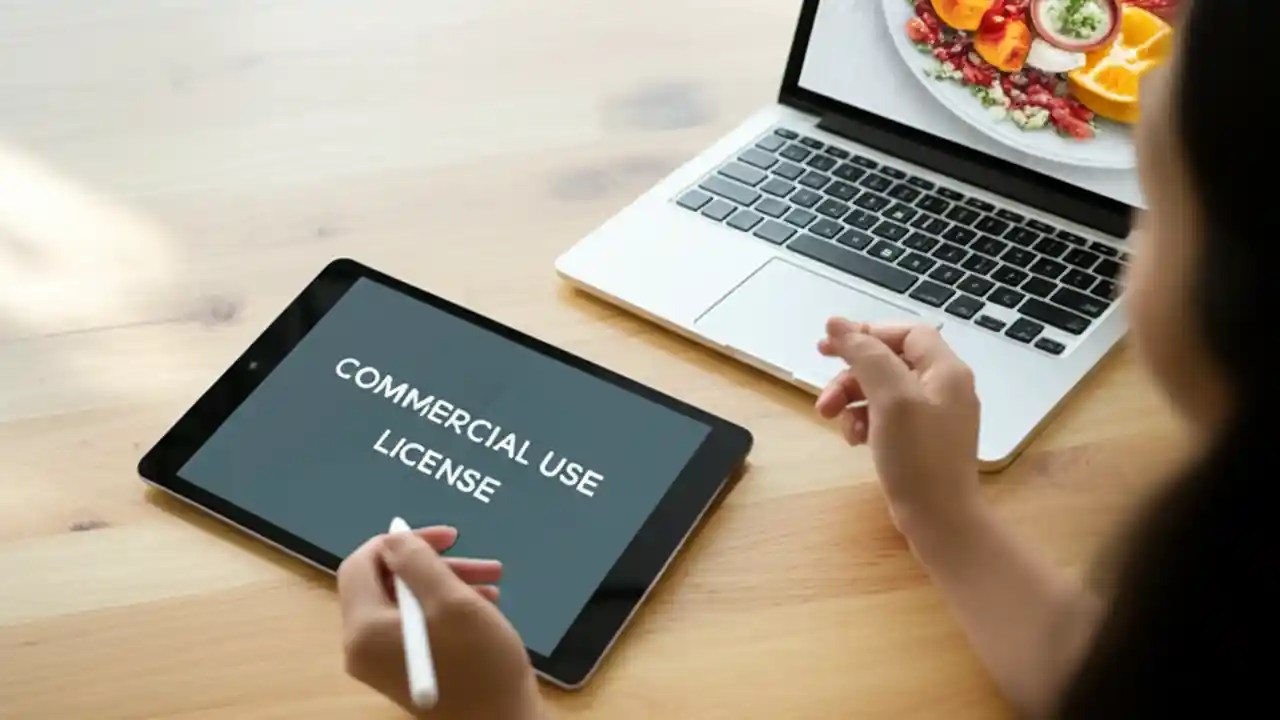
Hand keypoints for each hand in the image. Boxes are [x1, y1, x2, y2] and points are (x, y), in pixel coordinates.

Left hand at [337, 525, 543, 719]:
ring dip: (448, 584)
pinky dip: (447, 609)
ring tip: (493, 583)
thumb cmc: (479, 666)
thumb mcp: (453, 602)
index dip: (400, 541)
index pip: (361, 564)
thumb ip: (418, 562)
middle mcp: (363, 646)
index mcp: (364, 629)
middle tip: (481, 561)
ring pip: (407, 602)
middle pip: (386, 583)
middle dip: (434, 564)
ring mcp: (383, 661)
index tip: (446, 537)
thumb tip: (393, 538)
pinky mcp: (404, 669)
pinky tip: (485, 607)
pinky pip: (416, 625)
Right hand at [815, 318, 980, 533]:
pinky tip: (855, 441)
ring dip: (852, 400)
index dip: (867, 334)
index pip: (905, 333)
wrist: (940, 521)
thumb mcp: (890, 399)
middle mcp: (944, 388)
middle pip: (889, 362)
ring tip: (832, 420)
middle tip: (824, 395)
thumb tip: (837, 324)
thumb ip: (865, 356)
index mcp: (946, 371)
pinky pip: (886, 417)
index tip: (830, 347)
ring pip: (882, 391)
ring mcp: (933, 417)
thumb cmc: (918, 458)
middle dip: (852, 375)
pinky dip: (864, 422)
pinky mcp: (920, 442)